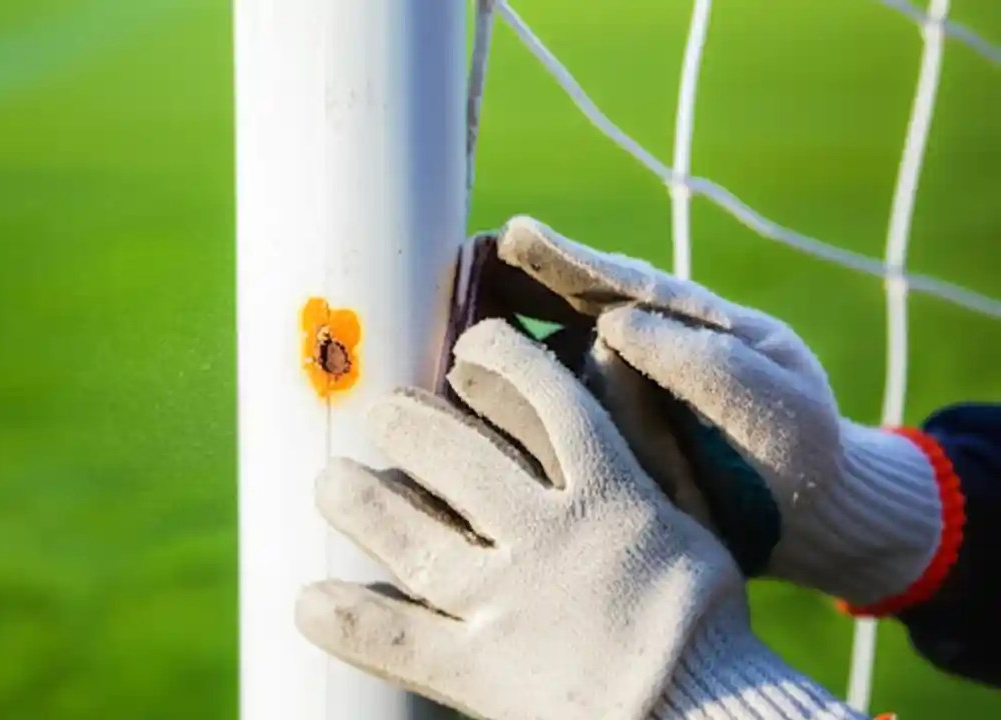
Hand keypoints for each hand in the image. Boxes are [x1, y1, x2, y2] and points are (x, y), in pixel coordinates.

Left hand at [295, 320, 859, 718]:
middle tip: (379, 411)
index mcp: (611, 494)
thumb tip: (614, 356)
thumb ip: (647, 446)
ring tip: (328, 481)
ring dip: (360, 503)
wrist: (708, 716)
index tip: (468, 346)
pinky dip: (345, 618)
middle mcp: (548, 537)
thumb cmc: (704, 621)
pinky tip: (307, 600)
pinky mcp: (480, 669)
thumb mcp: (691, 520)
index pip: (545, 401)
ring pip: (412, 537)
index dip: (499, 362)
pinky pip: (396, 637)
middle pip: (456, 460)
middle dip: (407, 427)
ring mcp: (508, 601)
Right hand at [482, 216, 956, 610]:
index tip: (515, 235)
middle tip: (461, 265)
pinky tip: (467, 403)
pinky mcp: (596, 440)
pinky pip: (547, 417)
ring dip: (502, 341)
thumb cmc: (795, 443)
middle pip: (563, 306)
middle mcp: (635, 348)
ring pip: (547, 360)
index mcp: (680, 321)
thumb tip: (614, 325)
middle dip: (513, 284)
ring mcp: (612, 392)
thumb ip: (703, 363)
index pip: (613, 282)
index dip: (562, 259)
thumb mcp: (773, 398)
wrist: (804, 513)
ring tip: (453, 335)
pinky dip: (511, 404)